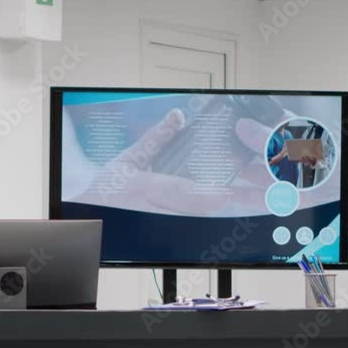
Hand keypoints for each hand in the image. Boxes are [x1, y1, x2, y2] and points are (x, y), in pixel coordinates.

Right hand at [75, 109, 239, 214]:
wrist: (94, 207)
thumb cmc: (111, 182)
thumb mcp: (131, 155)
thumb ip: (157, 137)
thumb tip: (178, 116)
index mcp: (140, 188)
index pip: (176, 192)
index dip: (203, 195)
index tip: (227, 193)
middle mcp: (150, 210)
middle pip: (193, 211)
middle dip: (223, 206)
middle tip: (253, 199)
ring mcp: (157, 223)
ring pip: (195, 220)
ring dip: (223, 212)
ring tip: (252, 203)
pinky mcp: (163, 231)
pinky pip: (192, 223)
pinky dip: (212, 216)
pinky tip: (233, 209)